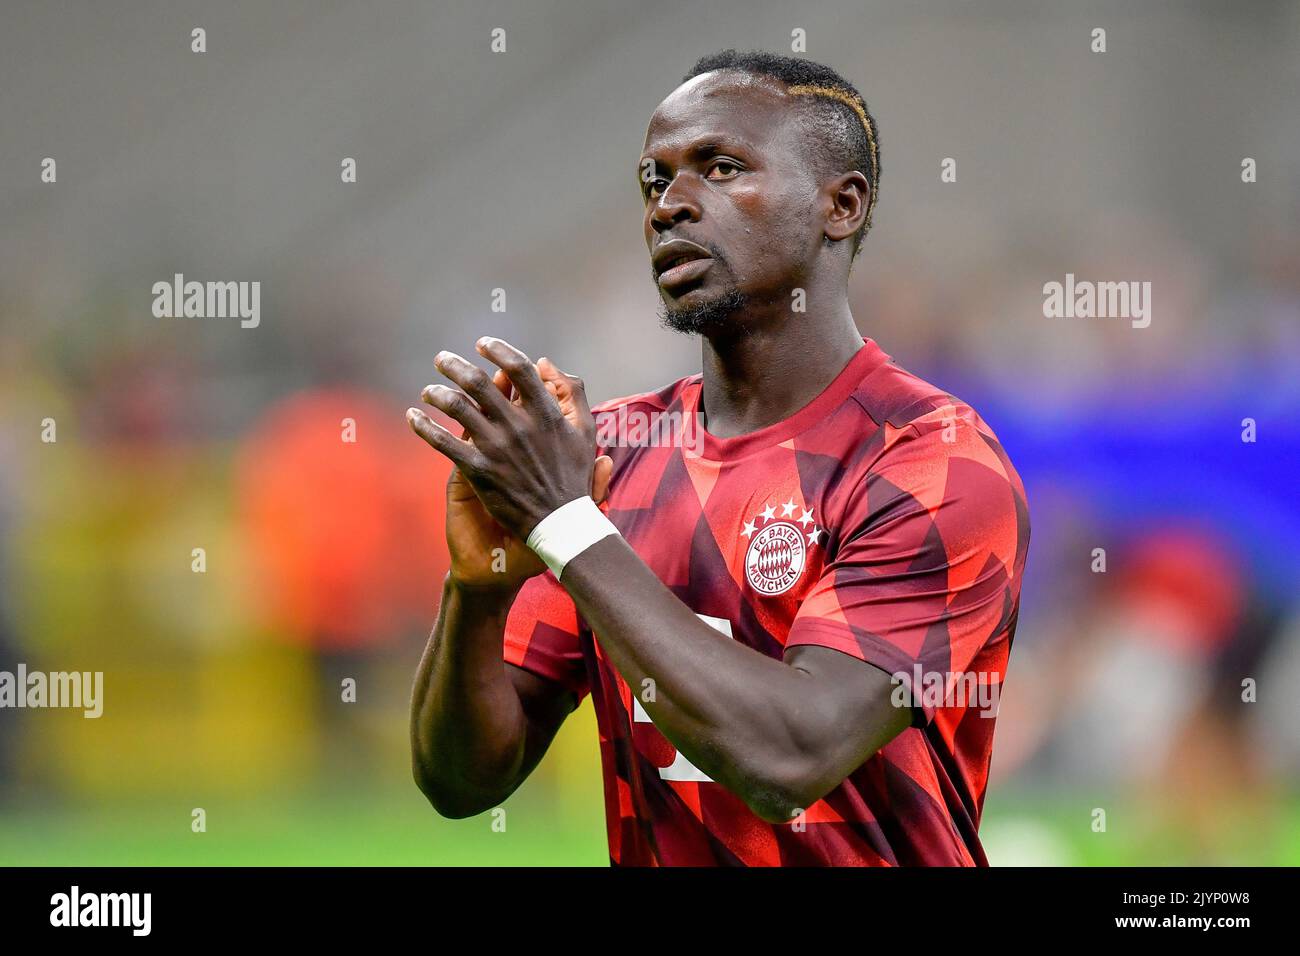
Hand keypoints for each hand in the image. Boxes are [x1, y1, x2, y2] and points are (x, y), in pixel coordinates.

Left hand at [408, 338, 611, 586]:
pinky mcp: (479, 471)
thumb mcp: (585, 432)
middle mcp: (519, 426)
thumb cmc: (573, 478)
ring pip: (457, 408)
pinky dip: (425, 427)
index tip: (483, 344)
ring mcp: (497, 448)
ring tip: (429, 390)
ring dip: (438, 393)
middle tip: (442, 360)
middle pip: (479, 383)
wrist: (560, 526)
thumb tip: (545, 363)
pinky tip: (412, 417)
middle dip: (455, 366)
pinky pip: (444, 443)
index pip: (520, 369)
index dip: (498, 351)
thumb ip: (572, 393)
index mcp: (546, 414)